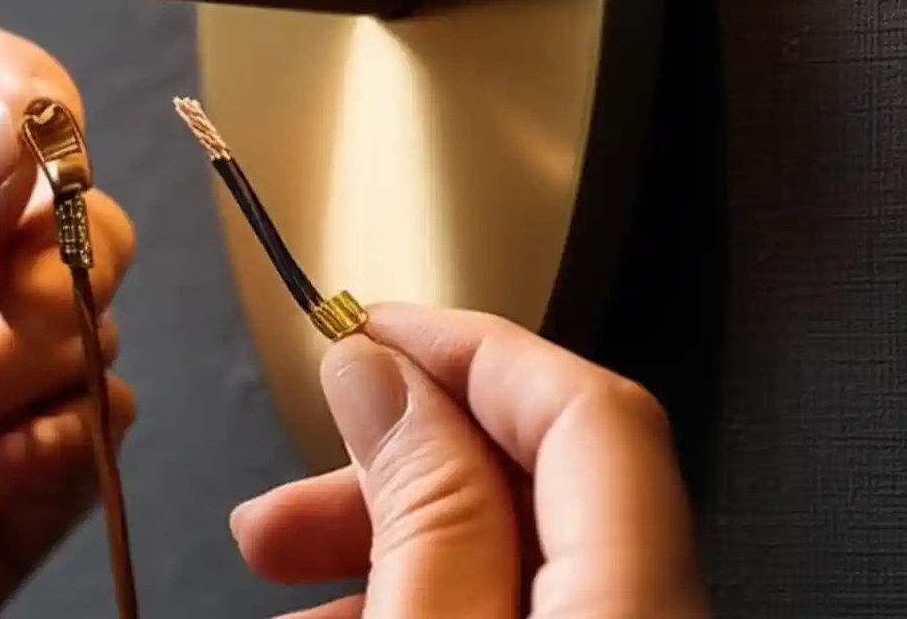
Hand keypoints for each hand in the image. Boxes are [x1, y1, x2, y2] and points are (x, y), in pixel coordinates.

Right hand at [231, 304, 709, 616]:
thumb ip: (424, 509)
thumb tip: (386, 377)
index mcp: (636, 602)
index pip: (586, 411)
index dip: (471, 346)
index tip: (370, 328)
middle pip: (542, 483)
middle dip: (400, 462)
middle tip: (294, 491)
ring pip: (512, 556)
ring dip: (388, 538)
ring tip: (281, 566)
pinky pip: (509, 615)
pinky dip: (419, 600)